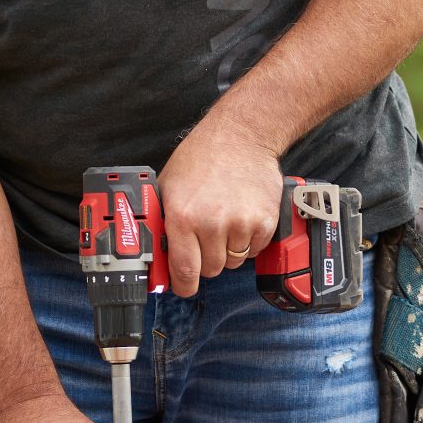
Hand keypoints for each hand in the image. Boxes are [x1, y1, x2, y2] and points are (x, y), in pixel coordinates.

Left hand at [157, 122, 282, 296]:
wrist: (240, 136)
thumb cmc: (201, 158)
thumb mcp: (168, 186)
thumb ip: (164, 222)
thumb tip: (158, 256)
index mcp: (183, 216)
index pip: (184, 271)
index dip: (183, 285)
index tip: (184, 286)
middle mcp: (212, 223)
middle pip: (210, 270)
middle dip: (206, 260)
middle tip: (205, 238)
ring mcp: (241, 223)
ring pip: (233, 262)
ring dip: (228, 250)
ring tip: (224, 222)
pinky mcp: (265, 222)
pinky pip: (253, 251)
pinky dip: (248, 242)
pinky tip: (241, 218)